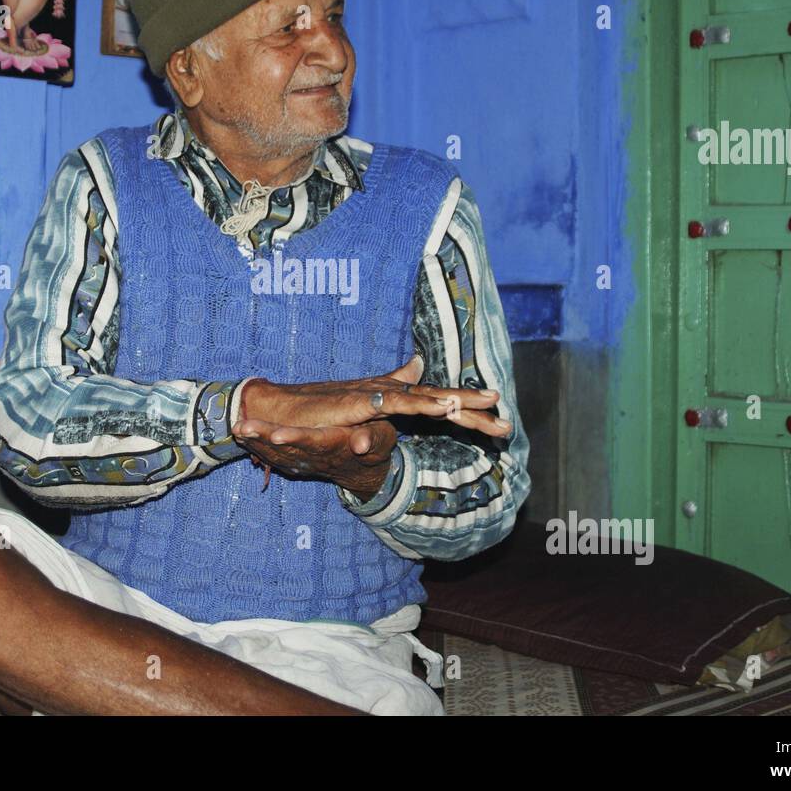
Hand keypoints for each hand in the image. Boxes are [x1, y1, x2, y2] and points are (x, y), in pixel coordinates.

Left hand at [233, 418, 397, 500]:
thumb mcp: (383, 440)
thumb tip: (360, 443)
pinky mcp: (296, 463)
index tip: (277, 435)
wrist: (365, 470)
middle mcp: (316, 456)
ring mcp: (304, 462)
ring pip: (275, 453)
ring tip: (235, 429)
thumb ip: (372, 440)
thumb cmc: (376, 445)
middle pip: (287, 447)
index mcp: (337, 445)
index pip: (314, 441)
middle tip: (241, 428)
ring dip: (254, 442)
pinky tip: (240, 436)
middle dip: (263, 438)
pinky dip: (256, 447)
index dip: (296, 439)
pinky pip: (272, 457)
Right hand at [240, 355, 511, 436]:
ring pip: (426, 398)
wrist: (282, 408)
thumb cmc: (318, 408)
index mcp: (393, 396)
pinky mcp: (362, 402)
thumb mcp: (364, 402)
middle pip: (441, 400)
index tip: (499, 414)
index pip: (438, 402)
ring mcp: (377, 395)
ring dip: (458, 402)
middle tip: (508, 424)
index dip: (468, 408)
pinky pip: (397, 403)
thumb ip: (394, 383)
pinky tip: (442, 406)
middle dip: (475, 411)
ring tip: (489, 404)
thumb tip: (418, 365)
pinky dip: (421, 403)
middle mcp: (390, 391)